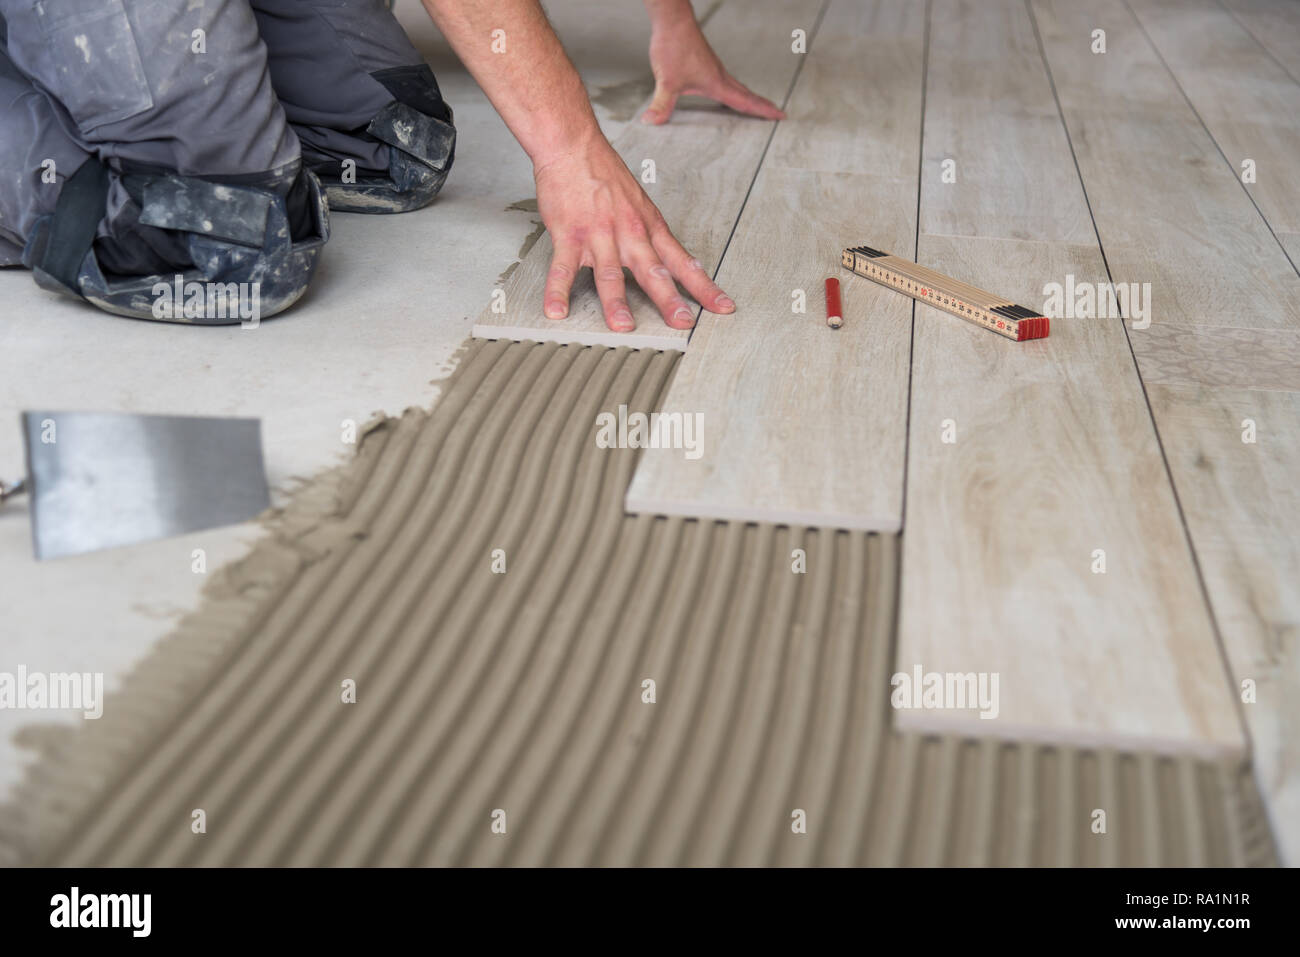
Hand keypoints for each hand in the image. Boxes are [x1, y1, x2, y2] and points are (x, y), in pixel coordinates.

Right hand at [534, 135, 734, 331]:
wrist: (573, 145)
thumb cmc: (604, 173)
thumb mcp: (639, 203)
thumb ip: (649, 236)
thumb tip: (666, 262)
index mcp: (649, 227)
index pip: (683, 262)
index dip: (704, 287)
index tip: (723, 307)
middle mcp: (628, 233)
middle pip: (653, 271)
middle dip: (669, 300)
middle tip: (682, 323)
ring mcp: (599, 235)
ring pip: (610, 273)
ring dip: (616, 302)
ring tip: (623, 326)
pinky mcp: (569, 234)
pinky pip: (563, 268)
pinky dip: (558, 291)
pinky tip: (556, 310)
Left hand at [641, 11, 785, 124]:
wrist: (673, 21)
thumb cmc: (674, 46)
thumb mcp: (666, 81)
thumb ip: (661, 104)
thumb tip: (652, 121)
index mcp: (716, 83)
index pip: (745, 102)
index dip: (763, 111)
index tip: (780, 115)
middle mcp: (719, 75)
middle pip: (747, 94)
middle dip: (763, 106)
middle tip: (778, 114)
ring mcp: (714, 68)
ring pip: (738, 87)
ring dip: (750, 98)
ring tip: (758, 106)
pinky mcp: (706, 63)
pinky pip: (727, 80)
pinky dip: (736, 89)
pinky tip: (728, 92)